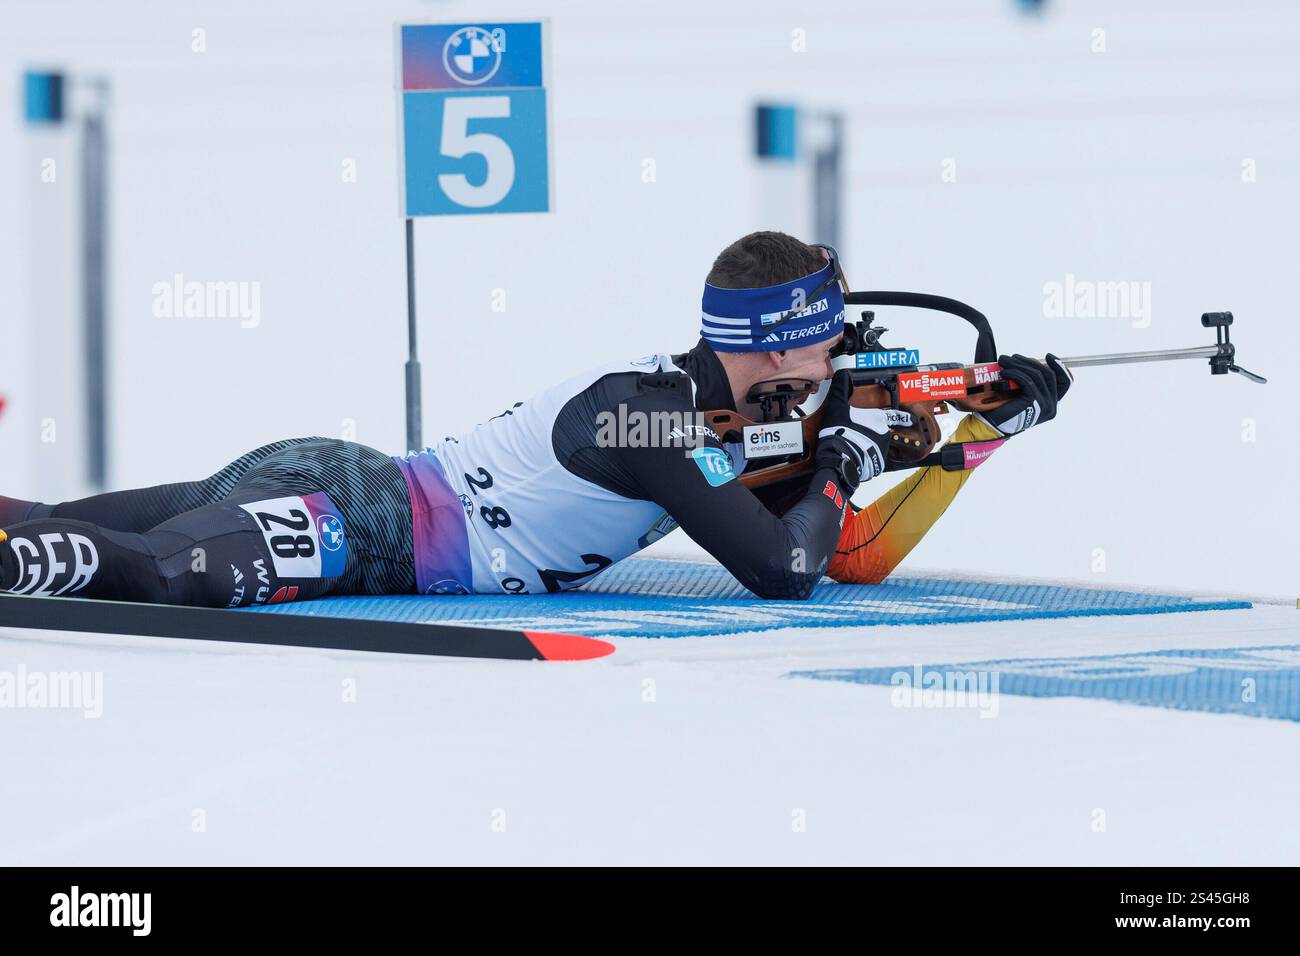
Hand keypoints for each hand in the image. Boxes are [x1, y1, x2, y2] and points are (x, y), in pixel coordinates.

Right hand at [815, 370, 906, 487]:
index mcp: (877, 418)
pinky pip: (874, 460)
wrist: (839, 457)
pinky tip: (856, 456)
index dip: (902, 417)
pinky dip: (867, 458)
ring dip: (870, 446)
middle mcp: (884, 433)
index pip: (895, 415)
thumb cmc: (839, 432)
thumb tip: (842, 376)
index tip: (910, 419)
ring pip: (879, 446)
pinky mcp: (877, 464)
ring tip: (855, 446)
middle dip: (875, 433)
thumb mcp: (837, 406)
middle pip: (883, 431)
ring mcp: (882, 449)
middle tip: (863, 435)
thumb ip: (841, 389)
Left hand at [977, 353, 1071, 435]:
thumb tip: (1026, 360)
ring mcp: (1044, 405)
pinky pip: (1027, 381)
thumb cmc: (1003, 409)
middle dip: (1029, 362)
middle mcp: (1051, 406)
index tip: (1048, 356)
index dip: (1059, 367)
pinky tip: (1004, 372)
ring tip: (1003, 361)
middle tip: (1012, 357)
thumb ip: (1029, 381)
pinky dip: (1015, 373)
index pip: (1065, 383)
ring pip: (1036, 375)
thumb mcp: (1021, 393)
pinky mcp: (1034, 402)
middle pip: (1048, 374)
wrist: (992, 426)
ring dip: (1018, 364)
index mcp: (1051, 404)